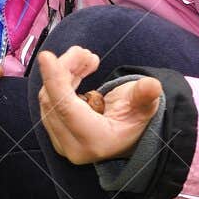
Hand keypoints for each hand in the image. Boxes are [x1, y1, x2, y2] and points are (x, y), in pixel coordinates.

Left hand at [36, 46, 162, 164]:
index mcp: (94, 141)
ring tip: (86, 57)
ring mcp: (59, 141)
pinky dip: (61, 80)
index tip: (46, 56)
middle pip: (55, 99)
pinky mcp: (54, 132)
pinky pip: (50, 99)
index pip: (66, 108)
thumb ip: (144, 96)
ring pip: (49, 97)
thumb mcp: (145, 107)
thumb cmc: (135, 119)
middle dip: (66, 69)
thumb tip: (151, 85)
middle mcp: (72, 146)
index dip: (55, 81)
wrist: (126, 135)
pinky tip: (79, 68)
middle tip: (84, 52)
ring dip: (64, 72)